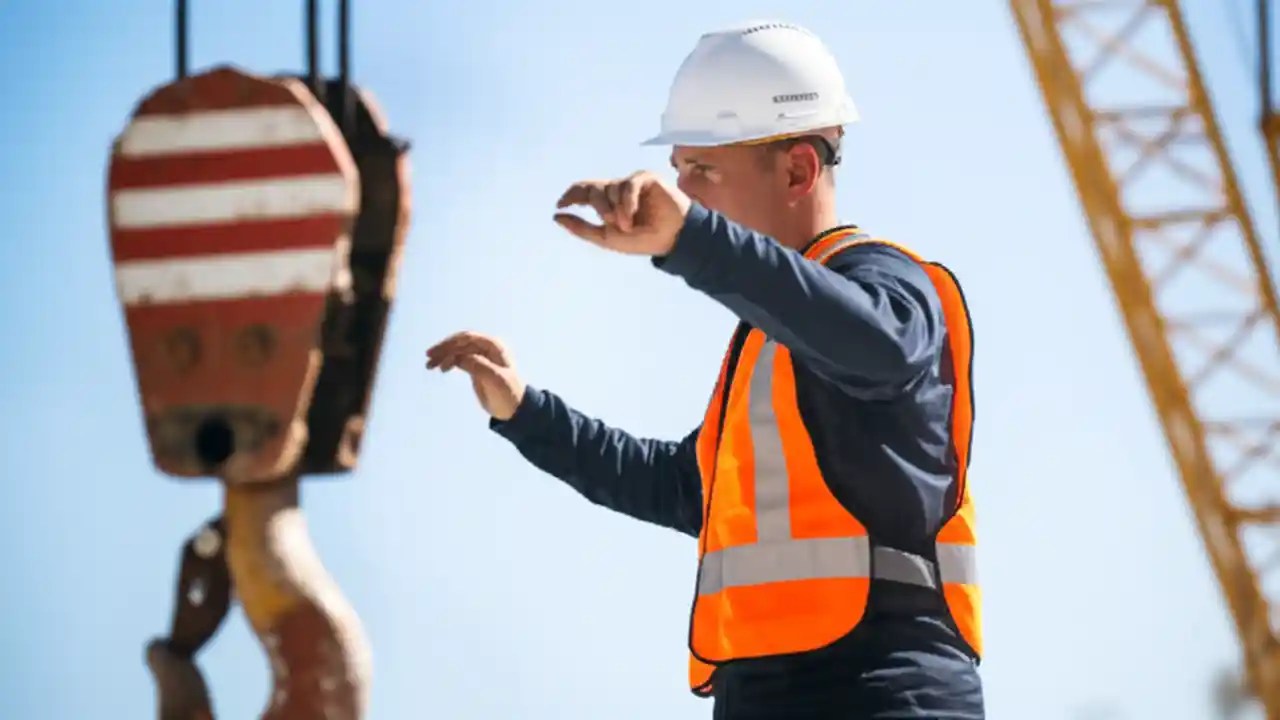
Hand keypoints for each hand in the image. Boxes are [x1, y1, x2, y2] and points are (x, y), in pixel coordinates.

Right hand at [425, 331, 526, 420]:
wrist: (515, 410)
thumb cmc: (509, 392)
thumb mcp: (495, 378)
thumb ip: (477, 365)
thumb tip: (458, 357)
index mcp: (493, 346)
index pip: (467, 338)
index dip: (450, 342)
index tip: (436, 352)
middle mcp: (486, 349)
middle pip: (460, 343)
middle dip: (444, 349)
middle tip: (429, 357)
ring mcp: (480, 358)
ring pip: (457, 351)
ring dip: (443, 356)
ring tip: (429, 365)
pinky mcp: (476, 368)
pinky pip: (459, 360)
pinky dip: (449, 362)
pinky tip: (442, 368)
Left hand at [553, 170, 691, 255]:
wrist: (671, 240)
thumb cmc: (641, 240)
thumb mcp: (606, 237)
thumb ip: (581, 228)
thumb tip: (556, 216)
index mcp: (606, 201)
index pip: (582, 189)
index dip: (570, 194)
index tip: (560, 205)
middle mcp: (617, 189)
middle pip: (593, 188)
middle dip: (598, 207)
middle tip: (610, 223)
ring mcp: (631, 183)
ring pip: (611, 188)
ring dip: (616, 210)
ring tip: (628, 225)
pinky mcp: (647, 179)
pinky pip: (628, 185)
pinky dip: (627, 202)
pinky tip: (631, 216)